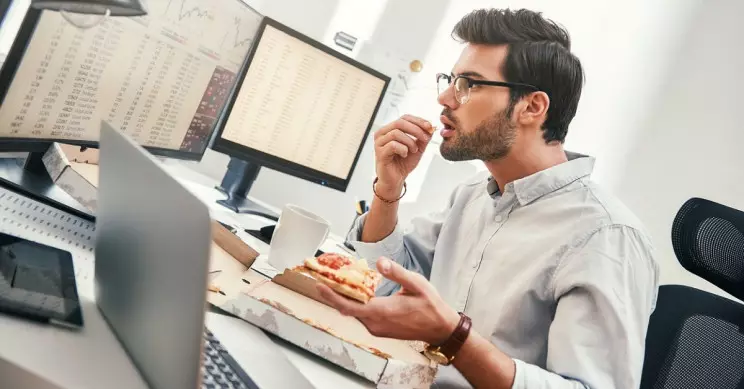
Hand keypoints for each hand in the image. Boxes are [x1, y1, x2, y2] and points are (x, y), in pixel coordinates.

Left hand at [317, 258, 459, 344]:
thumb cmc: (430, 306)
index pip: (348, 306)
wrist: (440, 328)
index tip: (319, 285)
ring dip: (345, 299)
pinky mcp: (379, 330)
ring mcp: (377, 329)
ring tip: (337, 282)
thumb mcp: (416, 284)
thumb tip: (380, 262)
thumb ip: (396, 272)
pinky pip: (361, 316)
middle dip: (335, 293)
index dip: (331, 296)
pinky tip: (355, 293)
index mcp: (382, 311)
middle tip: (324, 277)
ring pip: (354, 313)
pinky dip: (355, 305)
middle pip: (347, 309)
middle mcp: (375, 323)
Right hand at [373, 115, 432, 197]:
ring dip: (410, 142)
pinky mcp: (379, 152)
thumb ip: (423, 137)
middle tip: (425, 139)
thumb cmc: (404, 163)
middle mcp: (382, 133)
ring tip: (413, 150)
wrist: (396, 179)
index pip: (404, 118)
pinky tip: (404, 155)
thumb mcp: (418, 148)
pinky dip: (403, 149)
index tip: (430, 127)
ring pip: (396, 133)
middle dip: (416, 129)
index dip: (418, 120)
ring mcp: (379, 142)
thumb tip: (432, 127)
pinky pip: (393, 145)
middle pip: (400, 122)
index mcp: (390, 129)